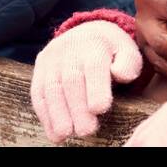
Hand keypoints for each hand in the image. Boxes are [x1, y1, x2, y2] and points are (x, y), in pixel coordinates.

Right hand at [30, 20, 143, 143]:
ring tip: (65, 134)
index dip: (96, 88)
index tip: (100, 109)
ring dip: (57, 114)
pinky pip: (39, 93)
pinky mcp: (40, 70)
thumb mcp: (126, 50)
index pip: (94, 66)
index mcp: (95, 44)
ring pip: (52, 87)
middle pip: (71, 80)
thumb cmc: (111, 50)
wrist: (85, 32)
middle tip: (85, 130)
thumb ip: (128, 63)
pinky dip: (45, 115)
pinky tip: (54, 133)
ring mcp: (52, 59)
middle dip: (77, 108)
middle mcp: (70, 49)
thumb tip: (120, 74)